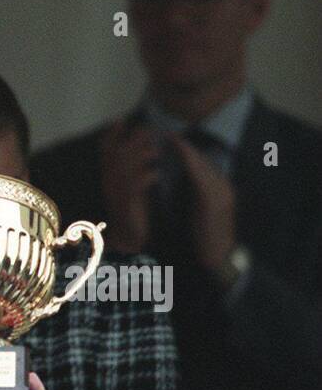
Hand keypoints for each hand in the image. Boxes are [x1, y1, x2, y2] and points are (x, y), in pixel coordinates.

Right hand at [98, 119, 159, 254]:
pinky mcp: (128, 202)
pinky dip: (148, 175)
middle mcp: (109, 181)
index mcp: (109, 175)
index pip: (104, 149)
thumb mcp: (128, 184)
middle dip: (133, 139)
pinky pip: (136, 184)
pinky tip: (156, 175)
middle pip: (118, 152)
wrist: (128, 236)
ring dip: (143, 154)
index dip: (111, 133)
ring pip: (127, 165)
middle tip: (150, 133)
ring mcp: (117, 191)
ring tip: (155, 153)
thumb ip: (131, 166)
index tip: (121, 120)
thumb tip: (142, 145)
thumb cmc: (133, 208)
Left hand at [169, 133, 237, 275]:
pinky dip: (191, 162)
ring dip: (186, 150)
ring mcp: (221, 192)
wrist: (218, 258)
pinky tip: (181, 153)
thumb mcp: (195, 214)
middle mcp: (221, 187)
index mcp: (215, 190)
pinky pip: (202, 177)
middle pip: (202, 161)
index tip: (170, 139)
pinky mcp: (216, 201)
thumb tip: (175, 187)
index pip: (199, 166)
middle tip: (168, 132)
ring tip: (172, 137)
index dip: (185, 151)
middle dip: (185, 146)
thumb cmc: (203, 239)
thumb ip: (189, 198)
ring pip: (203, 165)